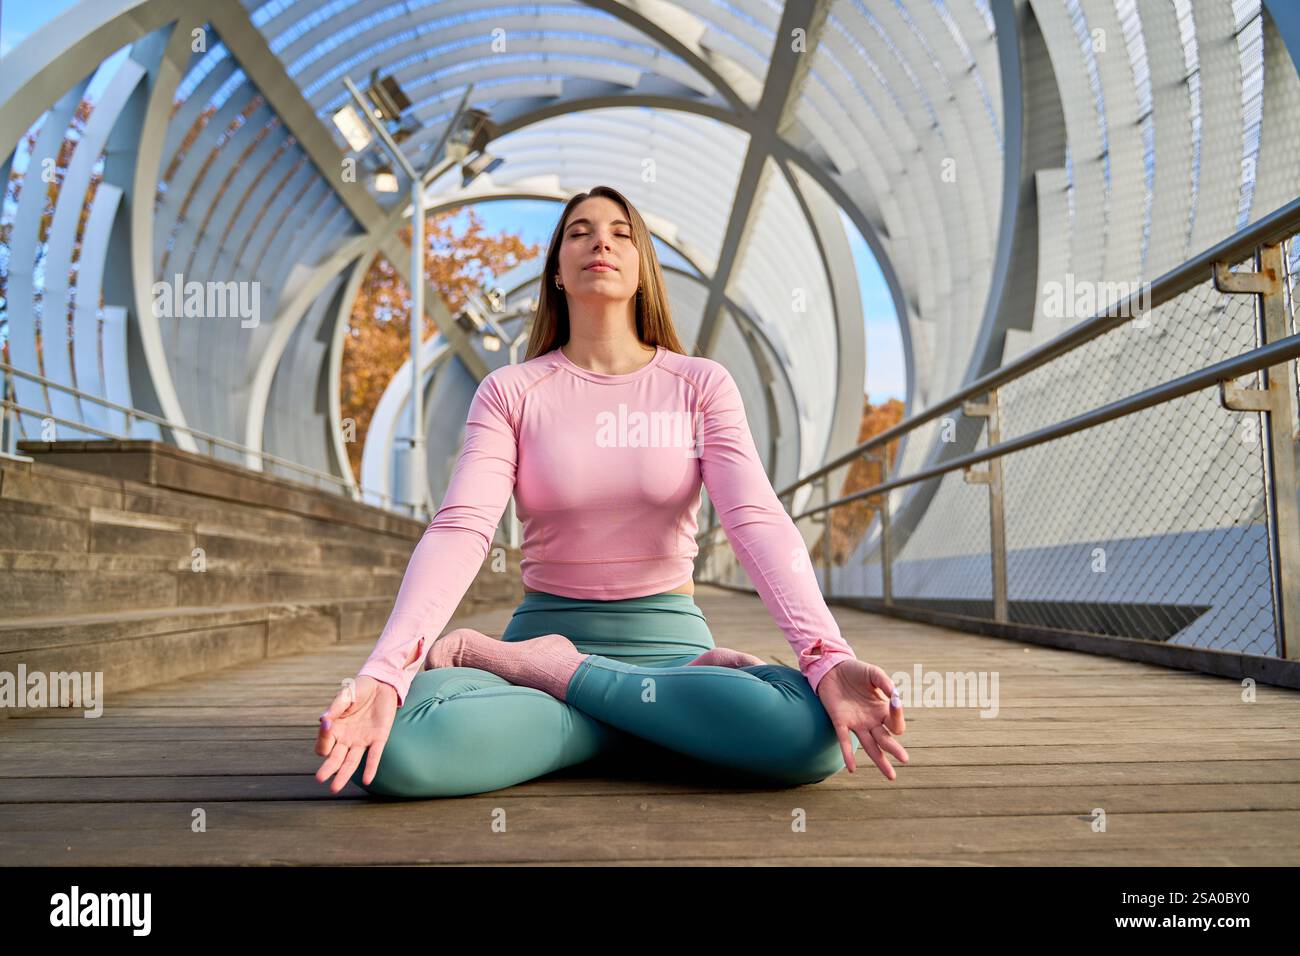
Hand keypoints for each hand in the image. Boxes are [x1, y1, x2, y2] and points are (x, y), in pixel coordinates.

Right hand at [314, 675, 397, 793]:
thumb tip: (323, 720)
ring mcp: (362, 740)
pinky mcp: (379, 738)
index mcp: (335, 729)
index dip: (323, 738)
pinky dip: (370, 767)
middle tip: (320, 778)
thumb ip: (335, 708)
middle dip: (327, 768)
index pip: (324, 743)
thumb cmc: (359, 690)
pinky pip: (374, 756)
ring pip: (351, 762)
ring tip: (335, 788)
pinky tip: (367, 780)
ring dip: (344, 774)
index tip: (326, 725)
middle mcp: (347, 738)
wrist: (381, 684)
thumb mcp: (345, 695)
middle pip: (335, 758)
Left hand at [814, 659, 907, 779]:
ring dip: (879, 760)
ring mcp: (856, 723)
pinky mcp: (840, 722)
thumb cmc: (855, 671)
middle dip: (895, 749)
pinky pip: (844, 741)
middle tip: (905, 759)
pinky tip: (852, 769)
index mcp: (882, 710)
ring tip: (891, 776)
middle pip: (886, 740)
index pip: (895, 722)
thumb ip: (885, 683)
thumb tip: (896, 695)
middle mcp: (871, 720)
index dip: (897, 716)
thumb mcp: (873, 673)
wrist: (832, 668)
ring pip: (870, 746)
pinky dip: (848, 754)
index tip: (896, 702)